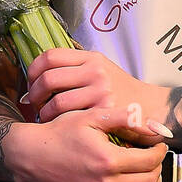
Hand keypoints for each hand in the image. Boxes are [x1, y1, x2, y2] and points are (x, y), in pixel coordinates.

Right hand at [4, 109, 167, 181]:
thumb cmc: (62, 133)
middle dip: (158, 169)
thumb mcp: (93, 117)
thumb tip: (157, 127)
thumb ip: (126, 119)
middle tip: (154, 160)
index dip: (160, 152)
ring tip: (153, 180)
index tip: (158, 146)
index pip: (149, 161)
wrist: (33, 156)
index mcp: (108, 160)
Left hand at [24, 47, 171, 140]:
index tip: (31, 82)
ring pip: (56, 101)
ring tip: (44, 117)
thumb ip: (77, 67)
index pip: (50, 56)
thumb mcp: (102, 70)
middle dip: (34, 93)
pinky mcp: (103, 112)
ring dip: (43, 112)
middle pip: (48, 78)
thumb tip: (40, 72)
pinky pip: (69, 117)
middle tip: (33, 103)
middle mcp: (95, 71)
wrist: (150, 108)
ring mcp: (100, 91)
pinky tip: (58, 125)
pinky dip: (57, 123)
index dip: (33, 70)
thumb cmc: (121, 92)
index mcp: (92, 58)